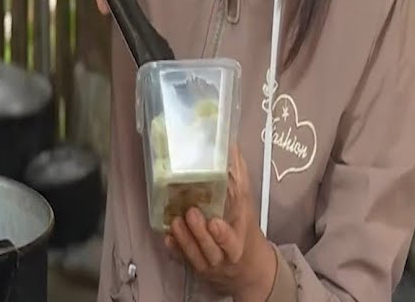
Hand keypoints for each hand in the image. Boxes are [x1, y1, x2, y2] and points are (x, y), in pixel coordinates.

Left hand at [165, 146, 277, 300]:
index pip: (232, 241)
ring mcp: (208, 264)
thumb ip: (239, 178)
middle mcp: (223, 257)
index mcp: (239, 243)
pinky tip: (167, 237)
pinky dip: (176, 249)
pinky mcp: (195, 266)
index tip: (214, 221)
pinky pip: (183, 260)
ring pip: (195, 255)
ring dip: (184, 239)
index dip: (223, 235)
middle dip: (199, 233)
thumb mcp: (247, 207)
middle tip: (190, 212)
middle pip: (210, 249)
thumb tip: (231, 147)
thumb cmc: (244, 231)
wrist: (247, 267)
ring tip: (175, 221)